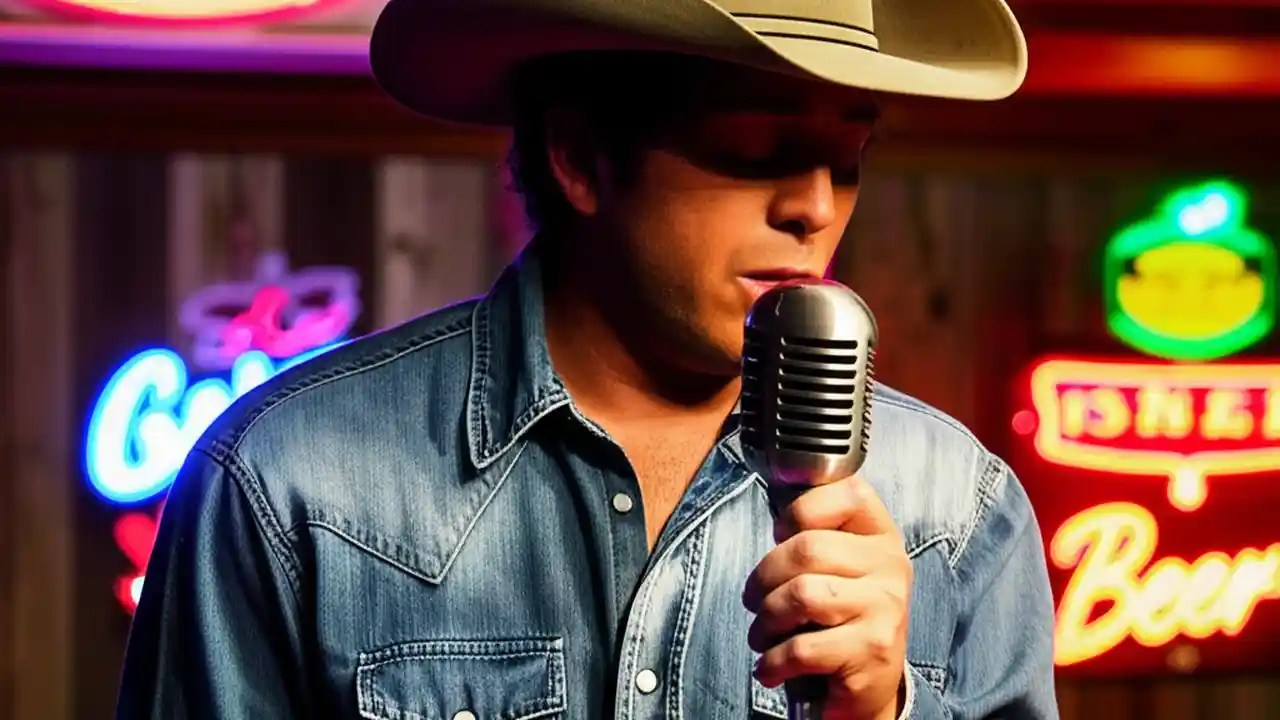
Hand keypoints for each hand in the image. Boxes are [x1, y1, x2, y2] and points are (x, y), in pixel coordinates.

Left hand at [742, 475, 912, 719]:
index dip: (800, 511)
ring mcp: (884, 610)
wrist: (873, 683)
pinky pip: (803, 648)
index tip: (781, 536)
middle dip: (764, 576)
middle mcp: (890, 567)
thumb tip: (773, 514)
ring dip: (766, 620)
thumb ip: (817, 535)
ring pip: (802, 595)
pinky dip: (773, 661)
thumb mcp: (841, 566)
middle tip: (753, 599)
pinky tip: (770, 667)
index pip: (847, 494)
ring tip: (761, 634)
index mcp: (881, 536)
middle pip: (808, 548)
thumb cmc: (842, 616)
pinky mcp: (871, 652)